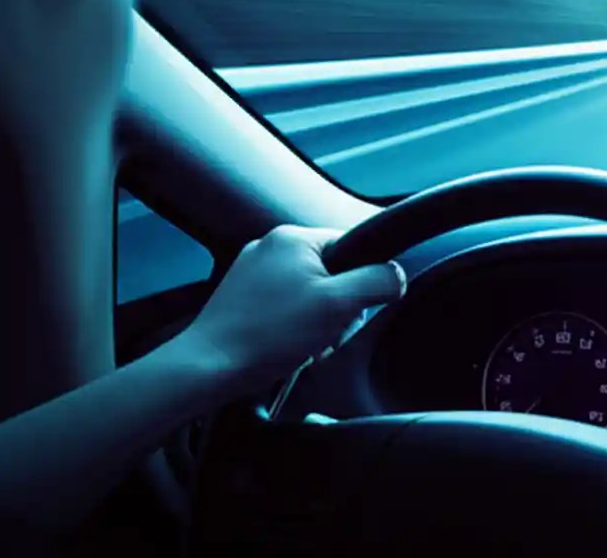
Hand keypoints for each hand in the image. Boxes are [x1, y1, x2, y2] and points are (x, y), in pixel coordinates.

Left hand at [178, 226, 406, 390]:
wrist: (210, 367)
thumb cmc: (266, 336)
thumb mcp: (338, 305)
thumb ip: (377, 282)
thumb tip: (396, 275)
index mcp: (293, 238)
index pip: (353, 248)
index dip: (364, 282)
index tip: (353, 310)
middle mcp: (271, 247)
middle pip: (334, 273)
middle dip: (339, 308)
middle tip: (326, 332)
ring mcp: (253, 273)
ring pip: (311, 293)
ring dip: (318, 322)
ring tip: (304, 343)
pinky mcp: (243, 298)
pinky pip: (287, 307)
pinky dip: (295, 328)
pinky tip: (287, 347)